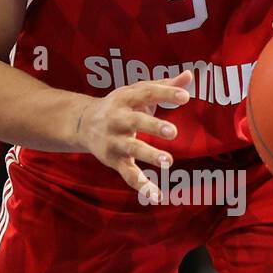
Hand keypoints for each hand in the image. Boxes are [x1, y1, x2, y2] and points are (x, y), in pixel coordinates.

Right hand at [75, 69, 193, 201]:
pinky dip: (141, 186)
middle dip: (154, 127)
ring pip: (132, 149)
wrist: (82, 123)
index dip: (165, 94)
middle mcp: (117, 119)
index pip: (146, 93)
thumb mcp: (137, 92)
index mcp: (125, 99)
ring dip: (149, 155)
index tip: (185, 96)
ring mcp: (114, 141)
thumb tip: (189, 76)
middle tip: (174, 132)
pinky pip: (128, 175)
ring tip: (168, 161)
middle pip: (135, 122)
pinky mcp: (114, 160)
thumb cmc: (119, 106)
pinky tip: (156, 196)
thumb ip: (164, 86)